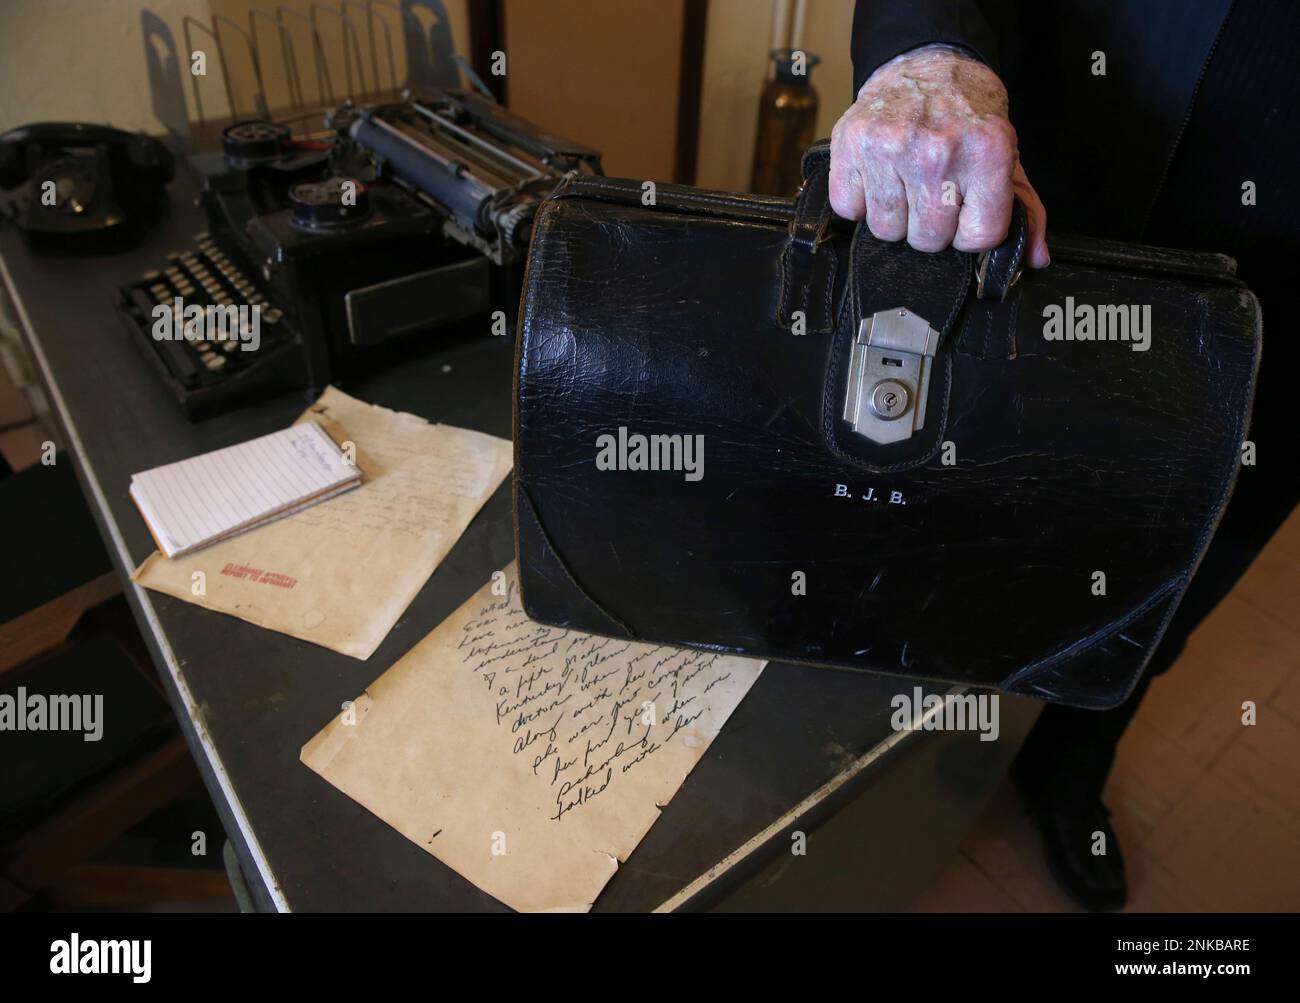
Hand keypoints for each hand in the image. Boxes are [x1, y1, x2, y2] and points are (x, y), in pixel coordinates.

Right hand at [829, 44, 1049, 266]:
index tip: (965, 211)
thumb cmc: (967, 115)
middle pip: (928, 240)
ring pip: (886, 231)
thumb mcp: (1007, 155)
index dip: (970, 232)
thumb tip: (1036, 258)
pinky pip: (848, 209)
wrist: (924, 63)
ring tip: (904, 183)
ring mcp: (890, 148)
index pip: (977, 237)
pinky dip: (859, 201)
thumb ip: (1025, 209)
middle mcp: (938, 151)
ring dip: (894, 215)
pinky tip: (877, 176)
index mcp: (987, 153)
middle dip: (930, 225)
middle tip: (932, 192)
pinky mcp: (851, 145)